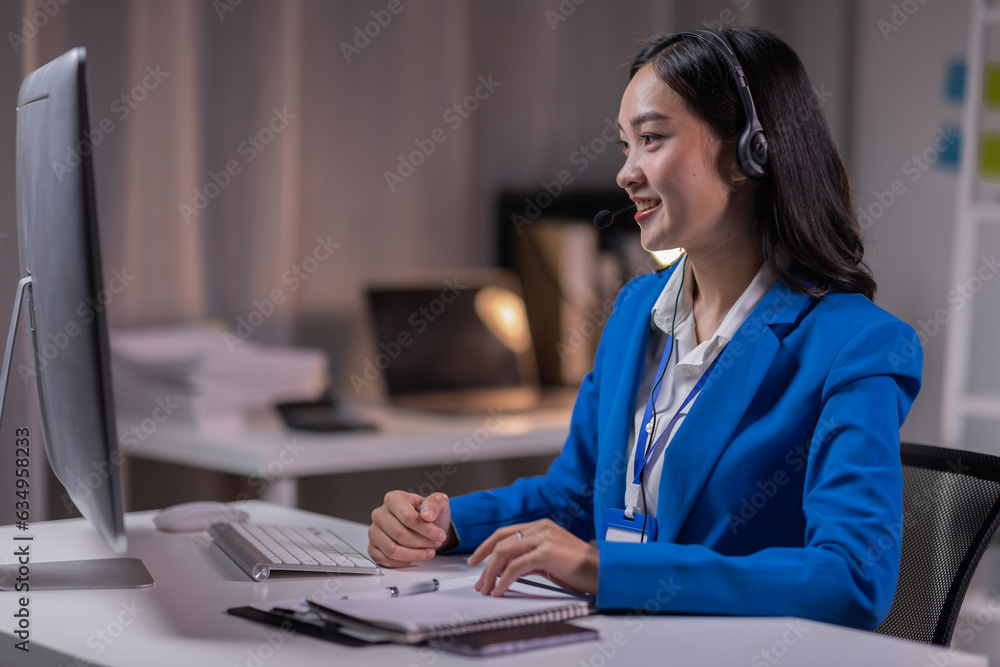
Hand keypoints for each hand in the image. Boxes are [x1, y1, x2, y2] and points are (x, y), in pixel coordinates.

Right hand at [368, 491, 456, 566]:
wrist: (425, 526)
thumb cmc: (429, 514)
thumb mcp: (438, 502)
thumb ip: (434, 504)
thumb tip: (427, 515)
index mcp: (393, 499)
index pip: (408, 518)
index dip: (426, 530)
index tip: (440, 535)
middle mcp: (380, 514)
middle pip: (400, 534)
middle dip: (422, 542)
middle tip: (436, 544)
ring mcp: (374, 531)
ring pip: (392, 550)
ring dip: (414, 554)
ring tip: (428, 552)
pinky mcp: (373, 547)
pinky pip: (385, 560)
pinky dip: (403, 562)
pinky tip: (414, 557)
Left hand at [467, 519, 597, 596]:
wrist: (604, 572)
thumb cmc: (581, 569)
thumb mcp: (550, 560)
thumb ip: (530, 559)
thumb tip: (507, 570)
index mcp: (542, 526)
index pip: (505, 533)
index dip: (486, 547)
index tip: (476, 561)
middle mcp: (541, 527)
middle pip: (501, 542)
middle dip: (484, 562)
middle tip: (478, 580)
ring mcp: (543, 538)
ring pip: (504, 553)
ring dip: (491, 574)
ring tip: (486, 589)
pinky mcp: (546, 552)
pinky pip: (516, 567)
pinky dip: (503, 580)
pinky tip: (500, 591)